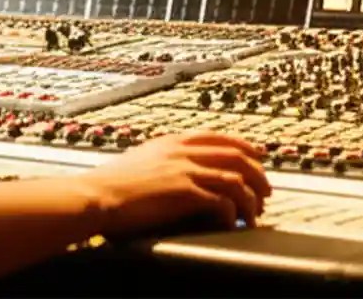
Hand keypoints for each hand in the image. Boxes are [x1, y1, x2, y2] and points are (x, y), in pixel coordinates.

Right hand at [83, 131, 270, 237]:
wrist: (96, 195)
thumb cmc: (110, 184)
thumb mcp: (140, 160)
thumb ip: (163, 159)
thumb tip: (179, 170)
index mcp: (171, 141)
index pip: (219, 137)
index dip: (244, 146)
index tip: (259, 157)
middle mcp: (182, 151)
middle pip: (237, 156)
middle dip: (258, 175)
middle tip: (265, 192)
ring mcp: (184, 170)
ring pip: (236, 179)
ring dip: (251, 199)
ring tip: (254, 214)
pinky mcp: (184, 192)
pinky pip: (223, 202)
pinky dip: (233, 214)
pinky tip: (231, 224)